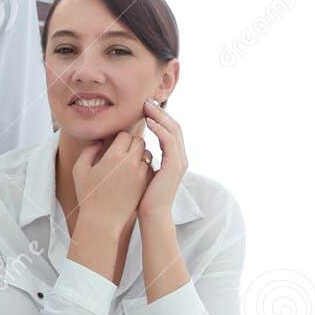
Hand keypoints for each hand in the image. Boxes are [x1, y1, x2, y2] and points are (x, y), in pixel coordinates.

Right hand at [71, 117, 151, 235]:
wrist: (102, 220)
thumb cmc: (88, 195)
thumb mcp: (80, 170)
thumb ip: (89, 151)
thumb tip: (99, 141)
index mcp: (113, 157)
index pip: (124, 135)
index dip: (119, 138)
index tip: (114, 144)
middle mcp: (130, 163)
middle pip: (139, 141)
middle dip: (132, 143)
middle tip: (123, 151)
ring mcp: (140, 174)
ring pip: (147, 153)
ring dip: (139, 154)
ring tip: (129, 162)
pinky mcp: (145, 183)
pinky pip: (149, 167)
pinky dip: (143, 166)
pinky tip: (133, 173)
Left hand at [137, 99, 186, 220]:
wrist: (151, 214)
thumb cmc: (144, 195)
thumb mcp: (144, 171)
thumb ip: (144, 157)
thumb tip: (134, 146)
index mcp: (174, 158)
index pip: (170, 130)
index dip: (159, 117)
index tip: (145, 106)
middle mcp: (180, 157)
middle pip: (174, 126)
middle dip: (160, 112)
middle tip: (146, 101)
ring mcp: (179, 161)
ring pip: (174, 131)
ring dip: (160, 117)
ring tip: (147, 107)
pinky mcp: (174, 166)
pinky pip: (170, 142)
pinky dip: (161, 130)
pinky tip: (150, 122)